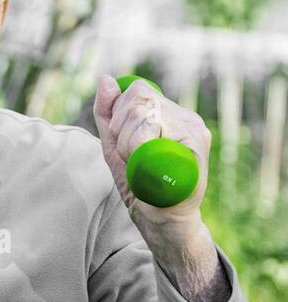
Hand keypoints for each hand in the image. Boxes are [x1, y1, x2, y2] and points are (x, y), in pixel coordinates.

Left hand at [92, 75, 211, 233]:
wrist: (163, 223)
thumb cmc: (140, 185)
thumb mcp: (115, 146)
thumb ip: (107, 113)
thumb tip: (104, 79)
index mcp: (171, 113)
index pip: (138, 90)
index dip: (119, 113)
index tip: (120, 140)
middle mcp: (187, 118)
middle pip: (141, 99)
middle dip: (122, 130)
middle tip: (130, 156)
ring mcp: (195, 133)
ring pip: (147, 116)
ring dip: (129, 144)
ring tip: (140, 165)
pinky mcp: (197, 150)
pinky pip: (155, 137)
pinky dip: (140, 154)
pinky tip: (149, 170)